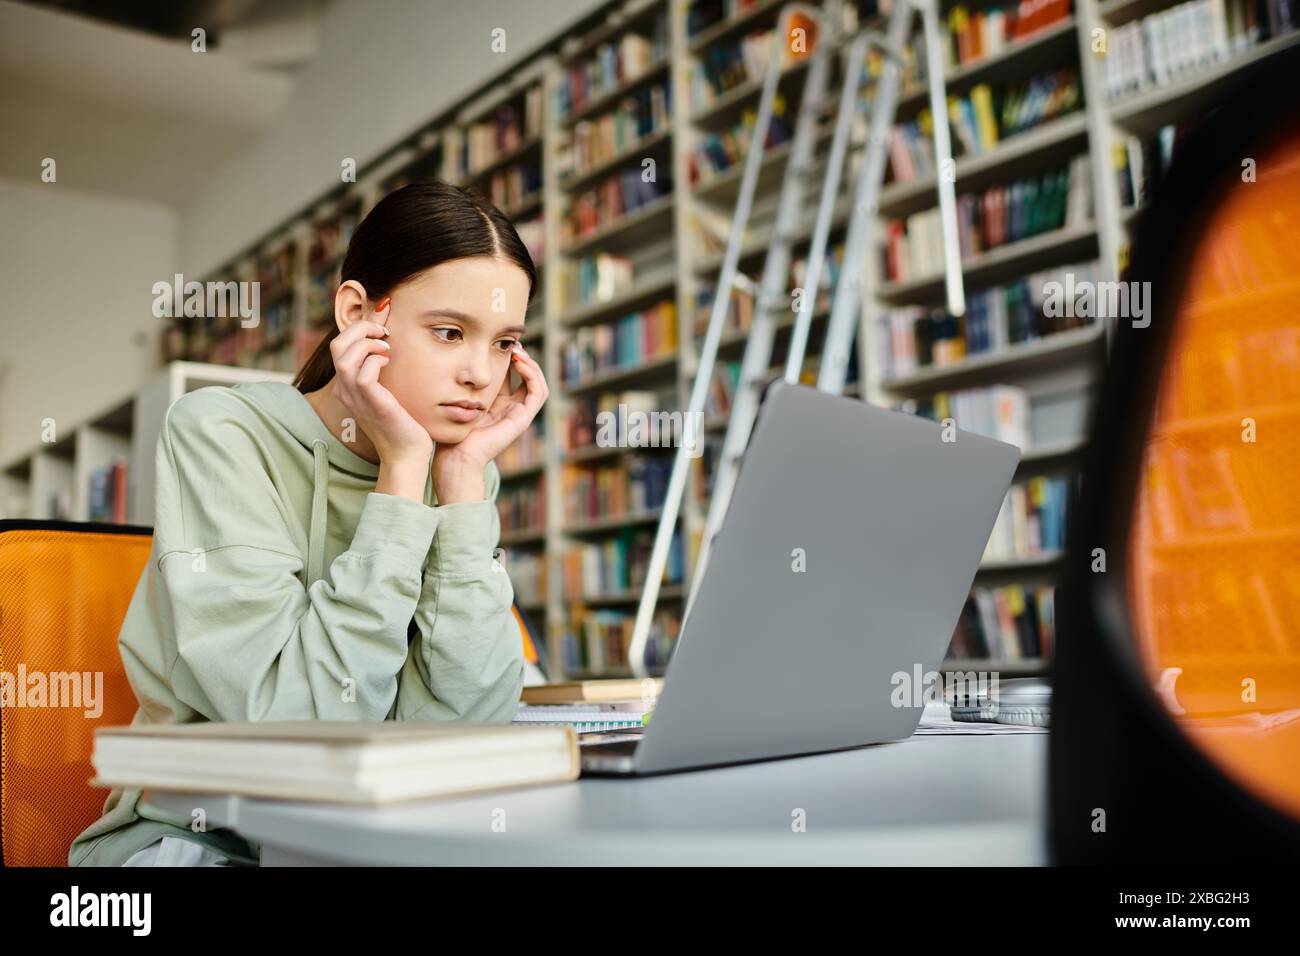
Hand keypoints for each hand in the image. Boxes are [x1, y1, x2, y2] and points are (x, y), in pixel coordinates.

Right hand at [330, 300, 432, 467]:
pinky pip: (362, 374)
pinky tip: (389, 361)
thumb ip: (383, 366)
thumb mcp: (389, 389)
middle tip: (384, 330)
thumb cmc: (403, 422)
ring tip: (387, 345)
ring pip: (343, 355)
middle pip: (337, 345)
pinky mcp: (372, 404)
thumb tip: (388, 337)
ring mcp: (355, 397)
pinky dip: (376, 360)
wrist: (407, 454)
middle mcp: (345, 390)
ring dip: (367, 341)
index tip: (383, 315)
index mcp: (347, 386)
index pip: (342, 346)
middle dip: (360, 328)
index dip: (360, 325)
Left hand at [433, 341, 547, 477]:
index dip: (512, 358)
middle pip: (529, 378)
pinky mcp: (523, 419)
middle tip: (513, 344)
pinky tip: (520, 363)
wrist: (456, 456)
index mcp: (499, 404)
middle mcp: (512, 409)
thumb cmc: (452, 430)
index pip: (514, 376)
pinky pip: (538, 393)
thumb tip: (461, 359)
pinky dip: (533, 376)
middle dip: (524, 358)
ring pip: (539, 384)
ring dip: (532, 365)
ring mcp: (519, 415)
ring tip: (519, 352)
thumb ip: (466, 384)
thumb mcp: (461, 399)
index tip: (502, 343)